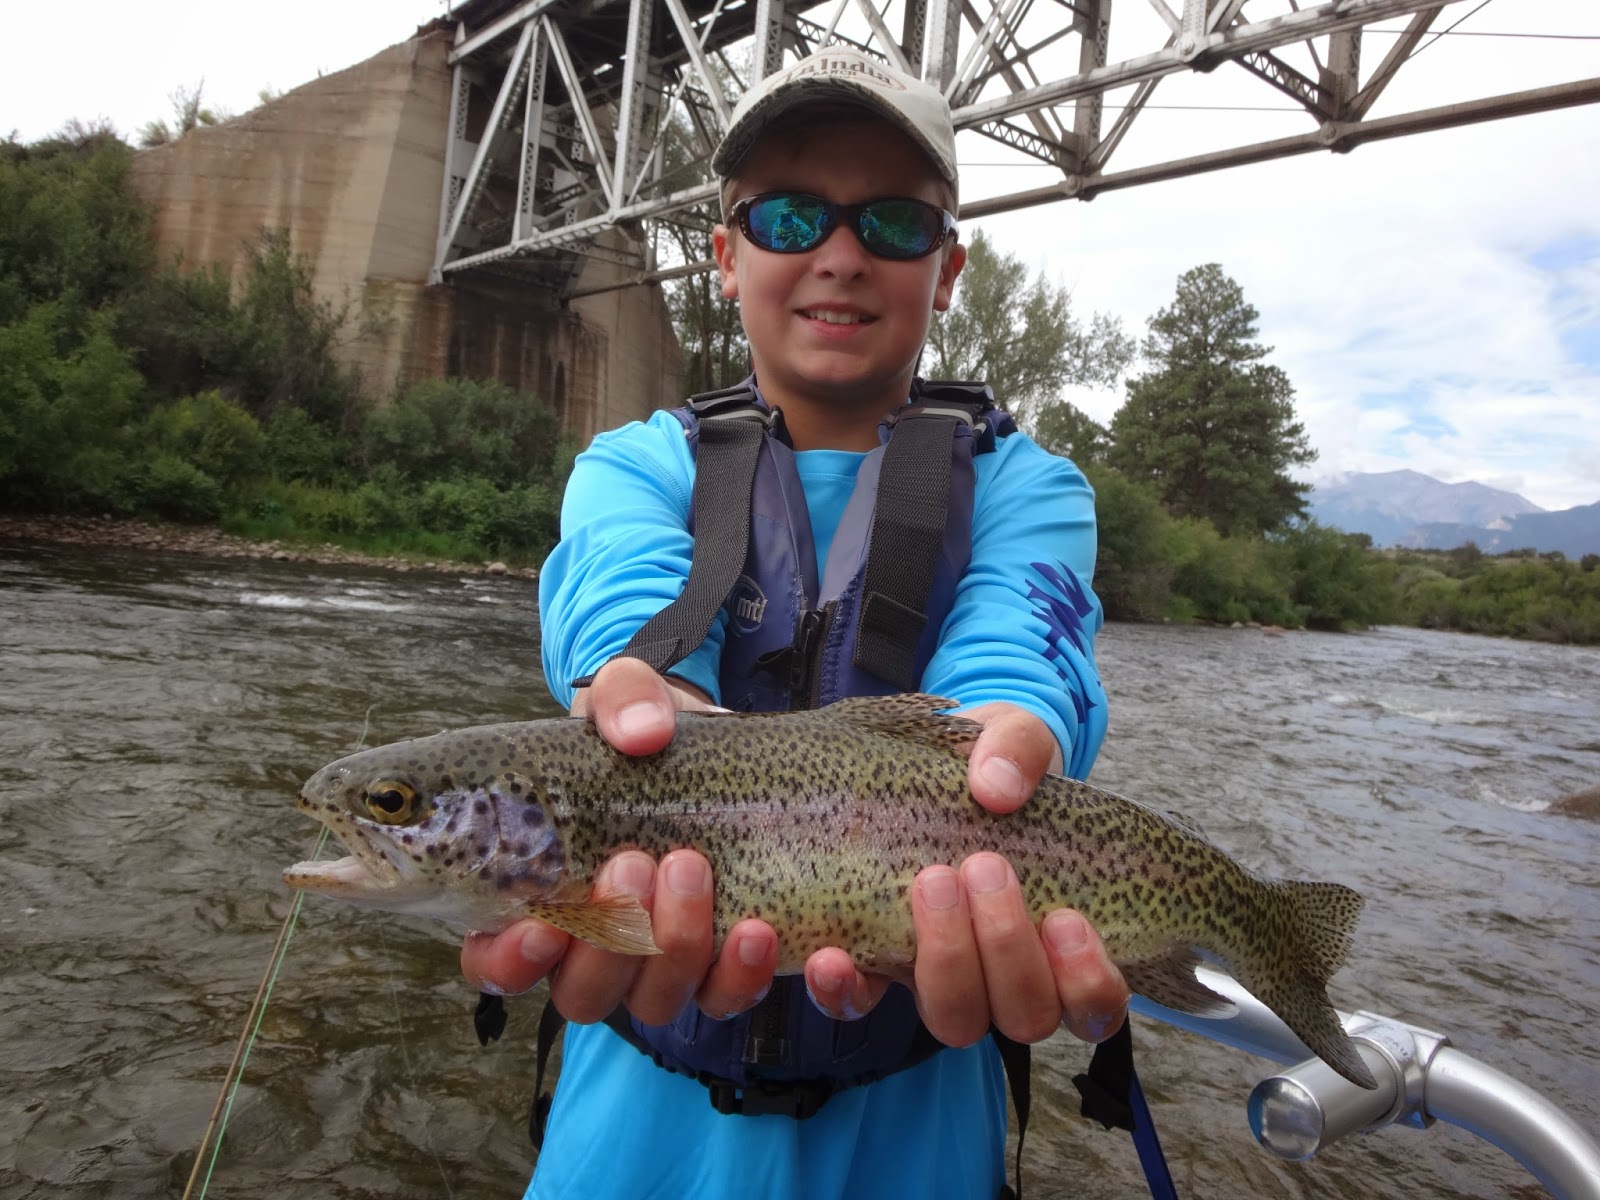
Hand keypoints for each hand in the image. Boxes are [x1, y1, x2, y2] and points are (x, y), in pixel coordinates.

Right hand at [459, 657, 782, 1022]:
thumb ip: (623, 699)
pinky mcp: (718, 963)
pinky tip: (760, 929)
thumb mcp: (627, 700)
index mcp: (535, 895)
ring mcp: (656, 961)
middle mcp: (590, 945)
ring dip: (673, 948)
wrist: (717, 750)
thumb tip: (644, 732)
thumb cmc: (645, 734)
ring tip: (694, 869)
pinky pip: (726, 996)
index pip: (496, 961)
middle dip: (608, 942)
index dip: (509, 962)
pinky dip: (742, 975)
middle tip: (633, 863)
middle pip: (582, 992)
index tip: (542, 927)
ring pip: (653, 1000)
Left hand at [803, 702, 1129, 1046]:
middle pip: (1023, 1016)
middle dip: (1006, 948)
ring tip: (931, 881)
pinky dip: (848, 990)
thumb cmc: (993, 765)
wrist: (931, 759)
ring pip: (955, 1019)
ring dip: (945, 962)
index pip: (1094, 1006)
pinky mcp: (876, 963)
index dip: (1088, 982)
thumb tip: (996, 785)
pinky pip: (862, 1004)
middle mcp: (1006, 977)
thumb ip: (1018, 750)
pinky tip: (831, 955)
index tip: (1068, 918)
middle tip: (984, 866)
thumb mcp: (1016, 739)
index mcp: (1061, 941)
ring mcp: (941, 977)